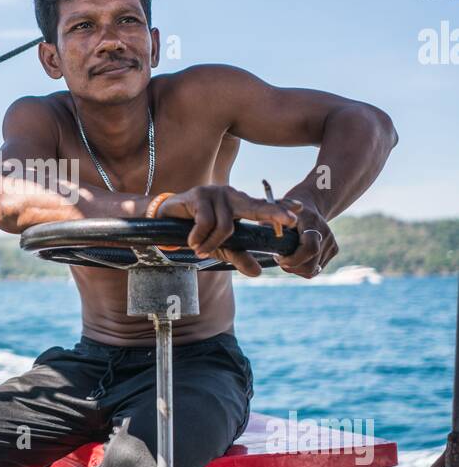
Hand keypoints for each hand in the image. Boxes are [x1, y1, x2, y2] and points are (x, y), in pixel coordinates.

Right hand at [154, 185, 298, 276]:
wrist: (165, 220)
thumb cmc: (198, 231)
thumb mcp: (221, 247)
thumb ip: (239, 257)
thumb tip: (258, 273)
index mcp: (241, 205)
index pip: (265, 205)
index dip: (282, 207)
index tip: (301, 209)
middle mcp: (232, 196)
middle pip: (256, 207)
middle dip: (275, 214)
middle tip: (291, 221)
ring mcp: (216, 193)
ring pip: (226, 226)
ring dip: (211, 244)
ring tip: (199, 249)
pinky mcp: (199, 195)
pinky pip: (206, 222)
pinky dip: (199, 237)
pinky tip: (191, 240)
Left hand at [273, 198, 337, 277]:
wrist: (309, 205)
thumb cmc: (287, 209)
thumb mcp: (276, 212)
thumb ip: (269, 223)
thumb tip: (260, 235)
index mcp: (312, 223)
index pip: (310, 249)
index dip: (293, 260)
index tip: (279, 258)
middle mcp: (326, 235)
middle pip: (311, 266)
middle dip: (292, 268)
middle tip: (280, 260)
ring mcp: (331, 243)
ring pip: (314, 271)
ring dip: (297, 269)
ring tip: (287, 258)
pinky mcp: (333, 250)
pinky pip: (317, 269)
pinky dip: (304, 268)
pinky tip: (296, 257)